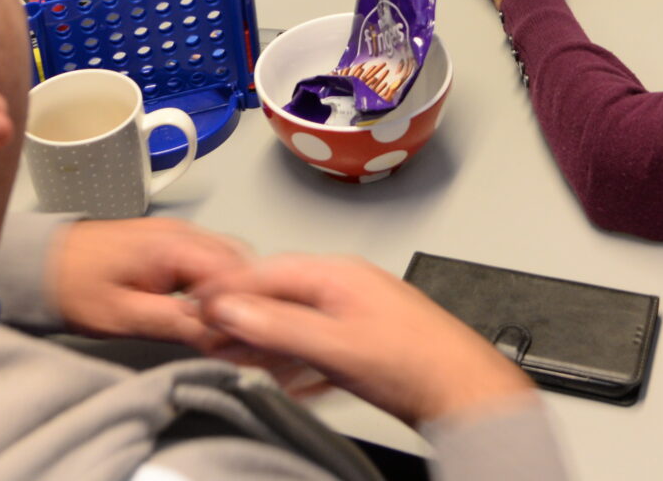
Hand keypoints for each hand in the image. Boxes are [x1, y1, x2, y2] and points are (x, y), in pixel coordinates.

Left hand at [45, 218, 250, 348]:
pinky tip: (205, 312)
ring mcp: (181, 234)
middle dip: (245, 300)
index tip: (235, 338)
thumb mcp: (123, 316)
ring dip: (232, 294)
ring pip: (231, 262)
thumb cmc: (72, 285)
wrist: (38, 262)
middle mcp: (185, 231)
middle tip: (230, 337)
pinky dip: (217, 286)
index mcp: (176, 244)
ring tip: (217, 328)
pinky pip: (212, 261)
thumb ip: (176, 323)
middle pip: (242, 264)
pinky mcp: (173, 243)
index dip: (242, 308)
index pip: (236, 273)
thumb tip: (221, 336)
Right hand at [197, 255, 534, 426]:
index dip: (227, 290)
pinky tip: (282, 379)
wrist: (464, 392)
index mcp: (337, 273)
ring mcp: (357, 313)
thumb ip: (279, 325)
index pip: (266, 270)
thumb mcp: (334, 344)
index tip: (198, 307)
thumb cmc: (416, 363)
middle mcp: (346, 286)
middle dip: (242, 318)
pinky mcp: (365, 342)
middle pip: (278, 296)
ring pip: (296, 322)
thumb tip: (232, 308)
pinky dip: (293, 361)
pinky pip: (315, 345)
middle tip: (209, 339)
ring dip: (265, 342)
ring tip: (236, 359)